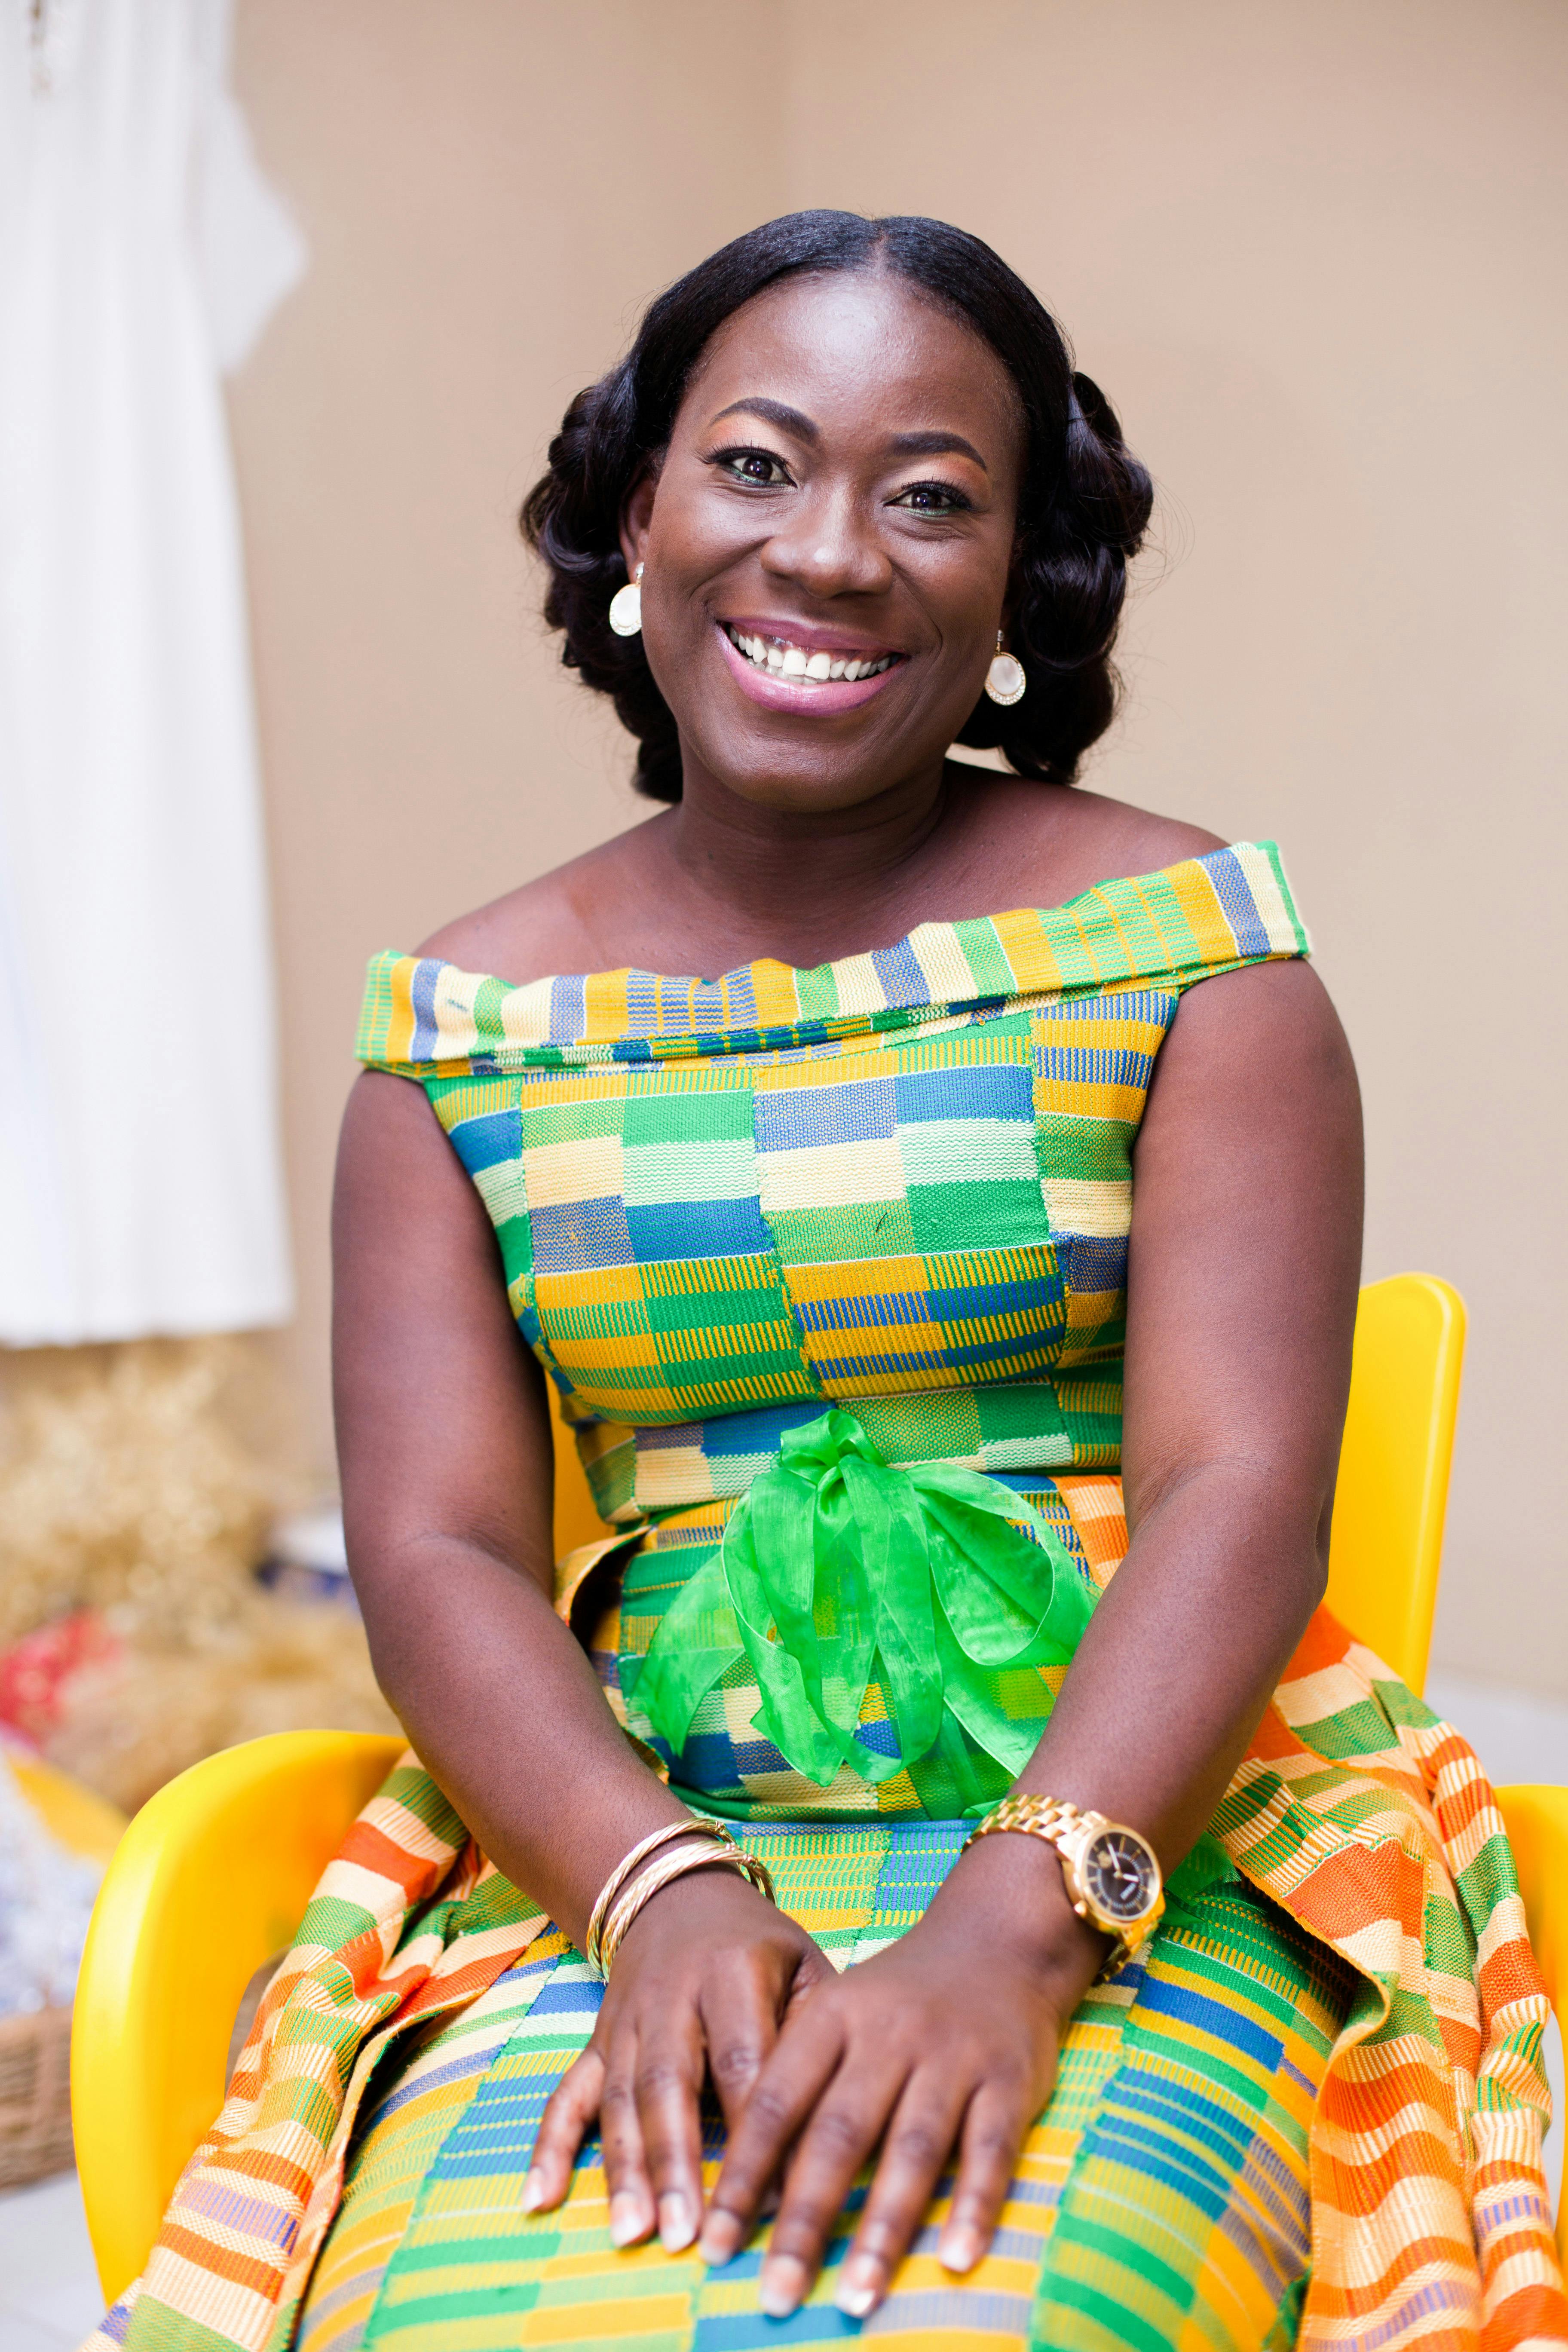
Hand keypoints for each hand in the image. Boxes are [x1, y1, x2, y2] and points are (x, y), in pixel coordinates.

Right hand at [522, 1859, 830, 2252]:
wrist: (679, 1895)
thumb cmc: (761, 1948)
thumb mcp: (805, 1968)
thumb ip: (814, 2039)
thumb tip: (827, 2132)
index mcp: (733, 1972)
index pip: (743, 2058)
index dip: (755, 2131)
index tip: (771, 2202)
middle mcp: (671, 1995)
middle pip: (670, 2083)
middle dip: (676, 2161)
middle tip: (686, 2236)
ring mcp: (626, 2020)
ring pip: (620, 2097)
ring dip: (624, 2168)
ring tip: (632, 2234)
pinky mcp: (596, 2040)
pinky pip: (567, 2094)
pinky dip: (549, 2146)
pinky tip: (539, 2199)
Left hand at [698, 1834, 1103, 2317]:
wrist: (996, 1940)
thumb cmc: (900, 1996)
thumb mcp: (838, 2013)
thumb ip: (798, 2082)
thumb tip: (748, 2185)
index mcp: (833, 2015)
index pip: (776, 2101)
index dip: (744, 2175)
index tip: (715, 2245)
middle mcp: (889, 2034)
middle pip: (838, 2135)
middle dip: (804, 2221)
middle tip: (777, 2296)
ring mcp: (952, 2055)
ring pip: (913, 2149)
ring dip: (882, 2229)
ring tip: (856, 2298)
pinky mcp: (1009, 2078)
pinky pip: (990, 2150)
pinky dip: (974, 2206)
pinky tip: (955, 2260)